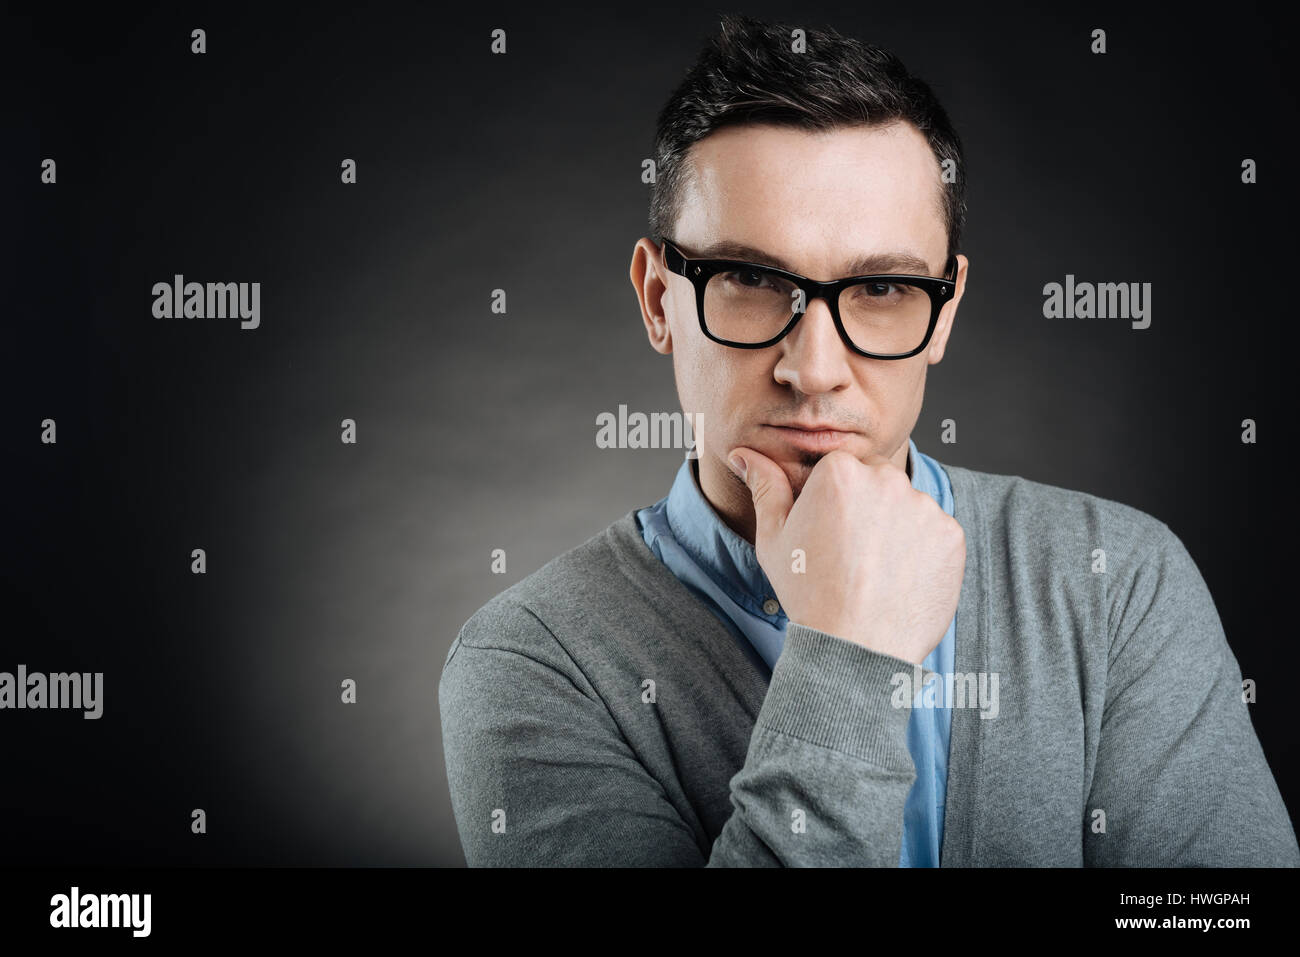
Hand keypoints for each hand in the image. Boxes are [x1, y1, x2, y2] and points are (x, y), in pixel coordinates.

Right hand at [727, 447, 964, 665]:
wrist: (856, 647)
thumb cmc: (809, 594)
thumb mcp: (775, 539)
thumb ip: (766, 488)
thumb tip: (745, 454)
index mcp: (840, 472)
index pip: (842, 469)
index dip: (833, 501)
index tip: (828, 533)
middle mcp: (887, 479)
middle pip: (878, 481)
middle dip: (867, 508)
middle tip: (851, 553)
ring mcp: (924, 507)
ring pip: (908, 506)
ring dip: (896, 528)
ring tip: (876, 570)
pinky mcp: (952, 534)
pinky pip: (935, 532)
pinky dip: (922, 551)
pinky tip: (899, 578)